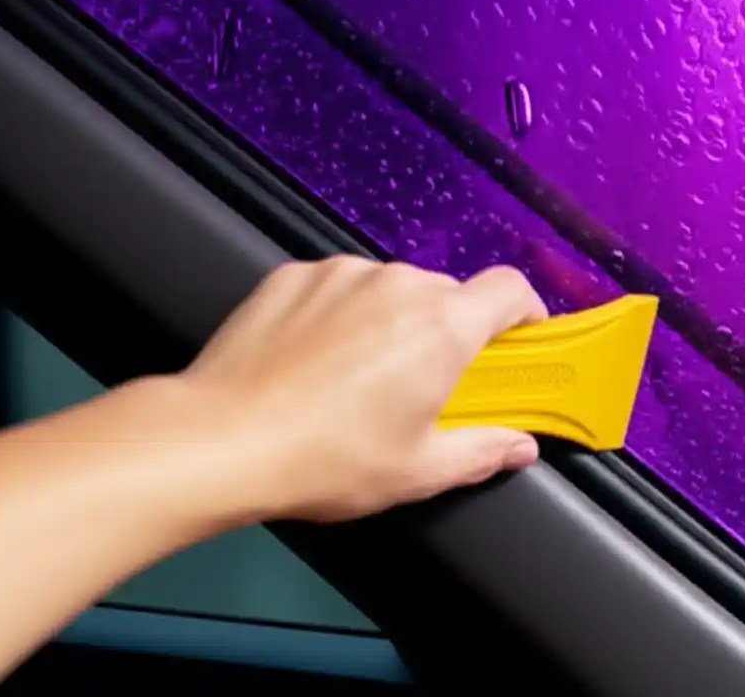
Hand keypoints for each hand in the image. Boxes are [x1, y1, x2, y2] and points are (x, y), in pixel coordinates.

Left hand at [179, 256, 548, 523]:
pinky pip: (340, 287)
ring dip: (393, 322)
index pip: (511, 290)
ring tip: (362, 379)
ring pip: (392, 290)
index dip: (525, 315)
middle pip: (448, 295)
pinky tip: (318, 363)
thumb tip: (518, 446)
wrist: (219, 440)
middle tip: (427, 386)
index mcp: (441, 326)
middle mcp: (397, 284)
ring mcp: (341, 274)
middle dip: (449, 335)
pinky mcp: (293, 276)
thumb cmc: (325, 460)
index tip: (518, 345)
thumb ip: (482, 451)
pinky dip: (343, 315)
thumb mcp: (418, 471)